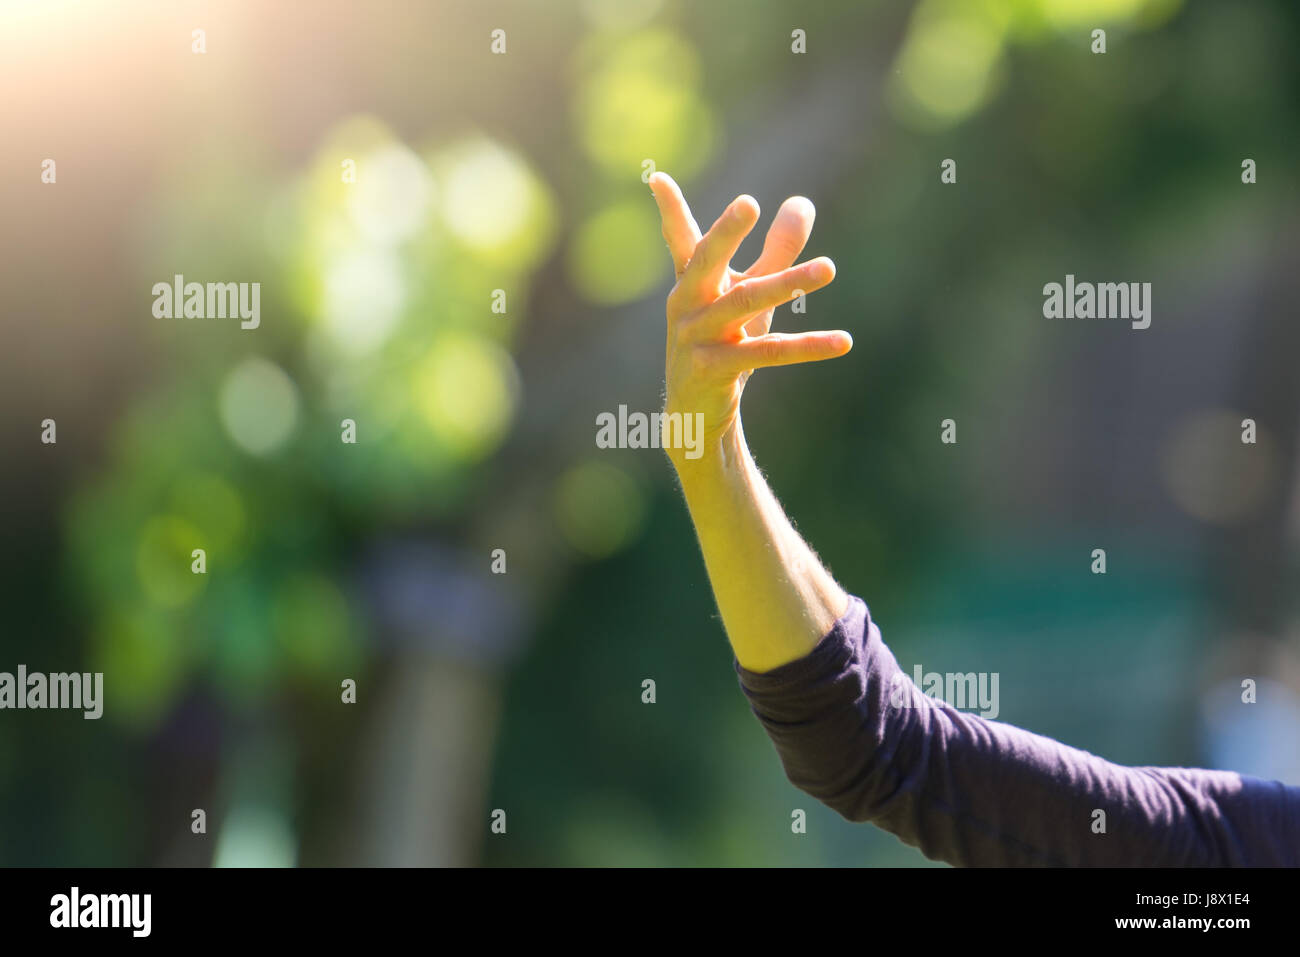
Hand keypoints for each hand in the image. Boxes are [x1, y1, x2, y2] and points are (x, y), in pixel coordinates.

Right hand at [648, 172, 851, 468]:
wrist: (695, 415)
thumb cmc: (723, 344)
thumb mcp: (750, 295)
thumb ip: (776, 250)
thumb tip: (803, 202)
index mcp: (691, 283)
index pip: (682, 240)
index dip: (670, 210)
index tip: (658, 177)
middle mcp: (687, 305)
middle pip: (705, 262)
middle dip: (725, 233)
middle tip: (748, 203)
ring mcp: (696, 339)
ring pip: (746, 303)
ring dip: (788, 284)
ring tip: (828, 268)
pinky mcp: (714, 371)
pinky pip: (767, 354)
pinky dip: (807, 347)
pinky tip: (843, 341)